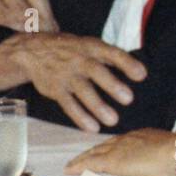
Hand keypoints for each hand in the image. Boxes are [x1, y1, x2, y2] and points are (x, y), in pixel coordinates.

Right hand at [4, 32, 145, 131]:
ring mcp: (66, 75)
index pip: (112, 53)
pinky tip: (93, 128)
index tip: (142, 75)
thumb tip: (140, 72)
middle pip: (96, 72)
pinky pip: (68, 104)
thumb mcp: (92, 46)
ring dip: (97, 106)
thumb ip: (114, 58)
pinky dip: (80, 117)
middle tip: (129, 99)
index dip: (127, 63)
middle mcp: (79, 60)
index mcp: (93, 48)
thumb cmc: (74, 51)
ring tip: (113, 120)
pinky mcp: (55, 89)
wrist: (33, 51)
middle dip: (112, 85)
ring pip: (82, 91)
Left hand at [64, 128, 175, 175]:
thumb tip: (166, 167)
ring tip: (73, 165)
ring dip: (83, 159)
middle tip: (82, 159)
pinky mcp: (113, 161)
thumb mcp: (171, 156)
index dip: (110, 148)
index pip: (122, 142)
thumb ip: (164, 158)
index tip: (103, 153)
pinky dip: (79, 165)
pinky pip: (91, 162)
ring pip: (95, 152)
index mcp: (144, 136)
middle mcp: (129, 138)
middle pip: (105, 145)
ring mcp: (120, 148)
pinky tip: (70, 170)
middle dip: (93, 152)